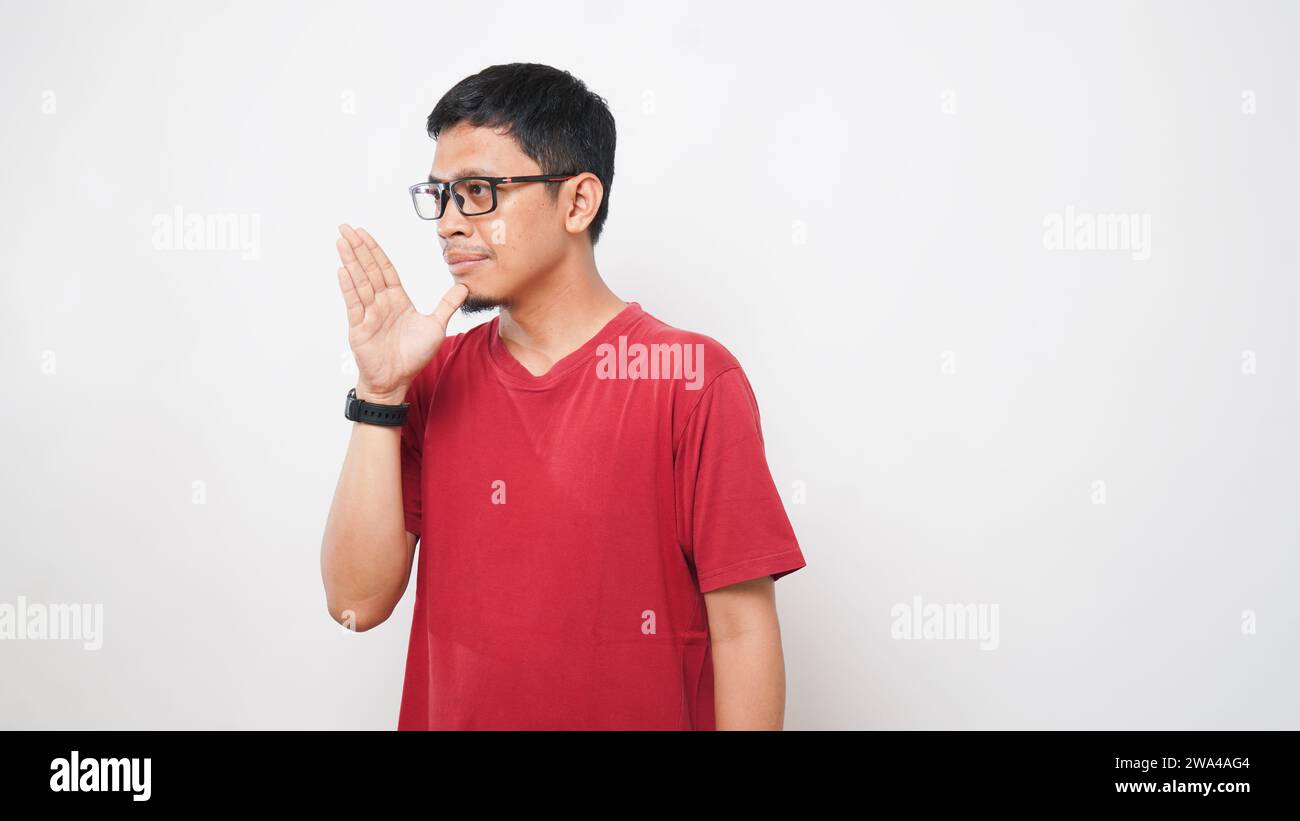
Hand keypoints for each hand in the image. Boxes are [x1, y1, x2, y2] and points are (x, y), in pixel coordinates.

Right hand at [335, 224, 467, 401]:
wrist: (397, 381)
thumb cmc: (413, 356)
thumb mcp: (436, 326)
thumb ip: (447, 305)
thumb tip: (465, 287)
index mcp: (397, 299)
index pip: (385, 269)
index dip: (375, 250)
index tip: (364, 232)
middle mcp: (380, 303)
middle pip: (368, 269)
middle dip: (358, 247)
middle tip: (346, 227)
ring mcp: (368, 314)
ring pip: (359, 281)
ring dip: (350, 260)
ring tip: (341, 240)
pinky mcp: (359, 327)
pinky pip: (354, 304)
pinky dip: (349, 287)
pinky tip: (343, 270)